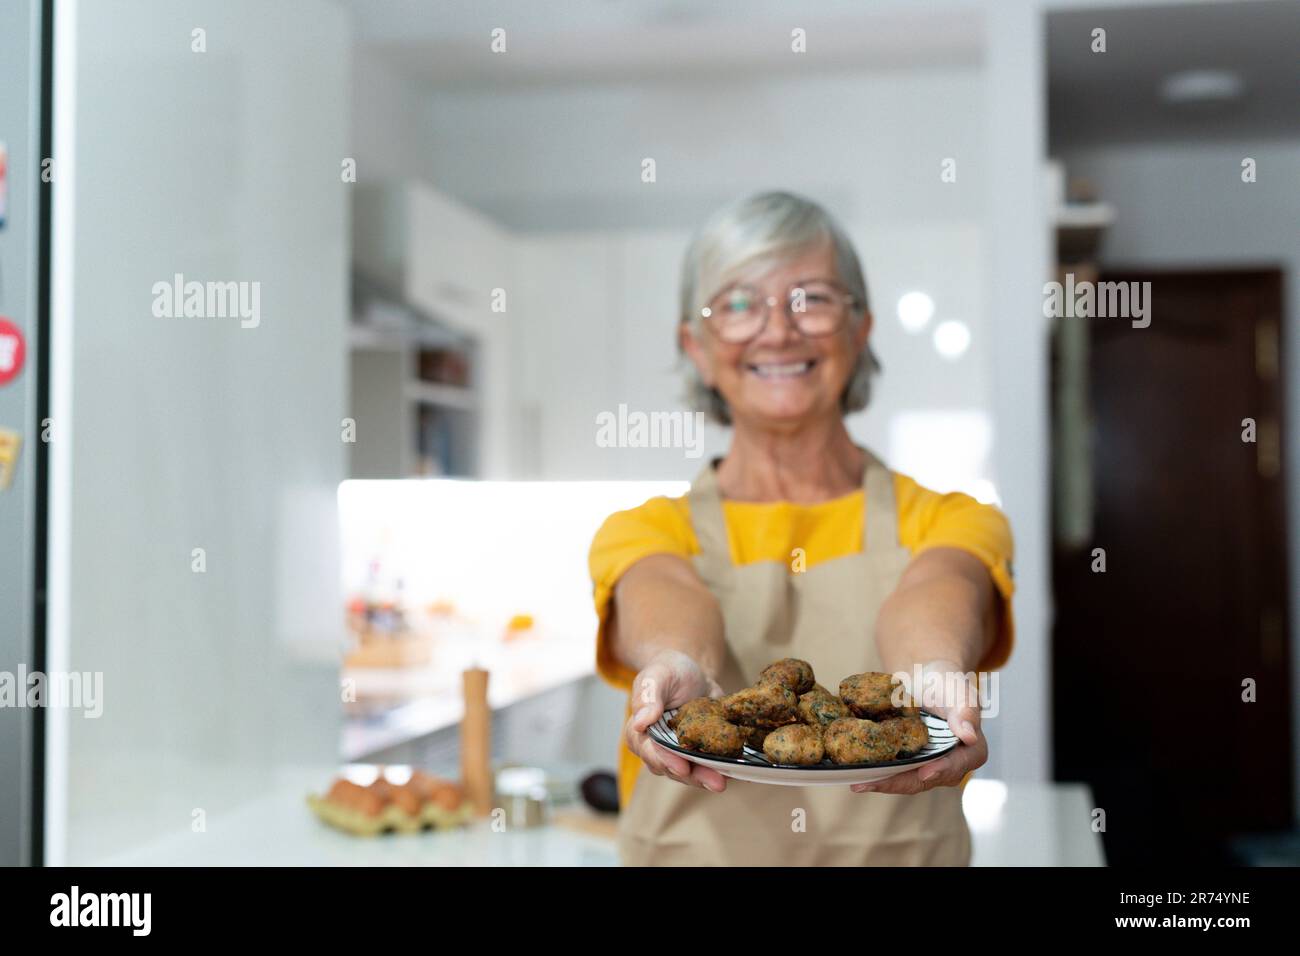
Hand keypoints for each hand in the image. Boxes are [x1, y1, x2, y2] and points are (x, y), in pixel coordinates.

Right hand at [625, 649, 728, 792]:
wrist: (691, 673)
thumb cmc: (668, 672)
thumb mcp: (656, 676)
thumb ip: (647, 697)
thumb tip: (640, 723)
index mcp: (641, 732)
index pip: (649, 751)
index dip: (665, 760)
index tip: (682, 767)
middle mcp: (658, 749)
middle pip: (673, 768)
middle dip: (694, 777)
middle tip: (716, 782)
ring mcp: (681, 754)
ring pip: (692, 772)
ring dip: (708, 778)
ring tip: (726, 781)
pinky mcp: (701, 753)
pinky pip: (709, 765)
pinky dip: (723, 769)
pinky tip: (738, 772)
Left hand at [851, 661, 986, 794]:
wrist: (927, 678)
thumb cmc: (947, 682)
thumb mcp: (959, 690)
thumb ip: (966, 711)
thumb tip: (969, 736)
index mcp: (971, 751)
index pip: (956, 764)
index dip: (941, 770)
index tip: (924, 772)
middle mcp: (950, 765)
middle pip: (924, 779)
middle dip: (898, 783)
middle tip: (872, 783)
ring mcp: (927, 766)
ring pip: (905, 779)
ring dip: (881, 782)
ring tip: (857, 783)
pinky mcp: (908, 762)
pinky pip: (893, 770)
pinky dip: (876, 772)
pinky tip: (855, 772)